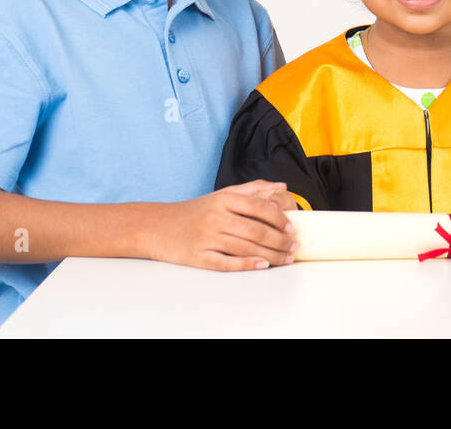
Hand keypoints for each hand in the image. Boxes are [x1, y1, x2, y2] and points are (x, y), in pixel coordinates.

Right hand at [149, 180, 297, 270]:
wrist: (156, 226)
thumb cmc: (194, 211)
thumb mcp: (221, 194)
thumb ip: (252, 189)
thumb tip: (282, 185)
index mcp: (223, 199)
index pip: (259, 207)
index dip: (279, 218)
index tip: (291, 227)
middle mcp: (216, 217)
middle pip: (256, 231)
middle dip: (280, 241)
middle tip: (294, 246)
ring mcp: (206, 238)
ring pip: (246, 248)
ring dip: (271, 255)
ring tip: (286, 258)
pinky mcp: (198, 257)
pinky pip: (227, 263)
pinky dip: (247, 264)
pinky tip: (263, 265)